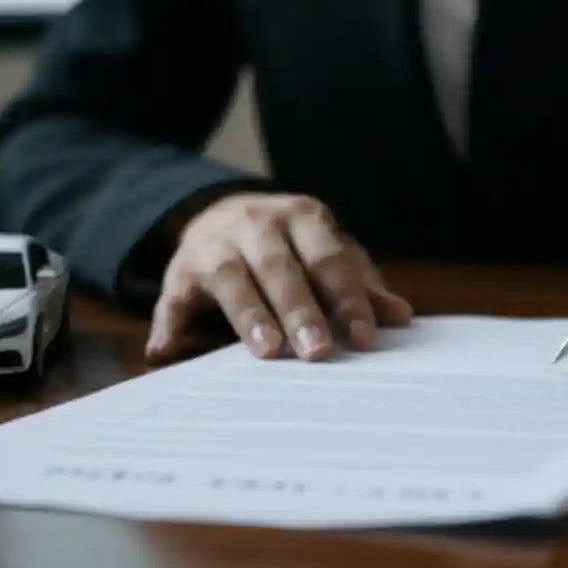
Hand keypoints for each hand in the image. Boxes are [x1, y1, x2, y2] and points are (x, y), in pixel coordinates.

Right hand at [145, 193, 412, 363]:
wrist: (219, 214)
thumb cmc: (290, 246)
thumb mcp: (326, 254)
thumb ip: (359, 285)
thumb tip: (401, 316)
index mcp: (300, 217)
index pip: (328, 258)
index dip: (347, 298)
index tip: (363, 337)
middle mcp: (255, 224)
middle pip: (279, 267)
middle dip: (300, 310)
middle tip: (318, 352)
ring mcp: (212, 246)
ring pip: (230, 278)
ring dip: (248, 315)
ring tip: (268, 351)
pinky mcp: (178, 274)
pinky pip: (171, 301)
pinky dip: (168, 327)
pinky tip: (166, 352)